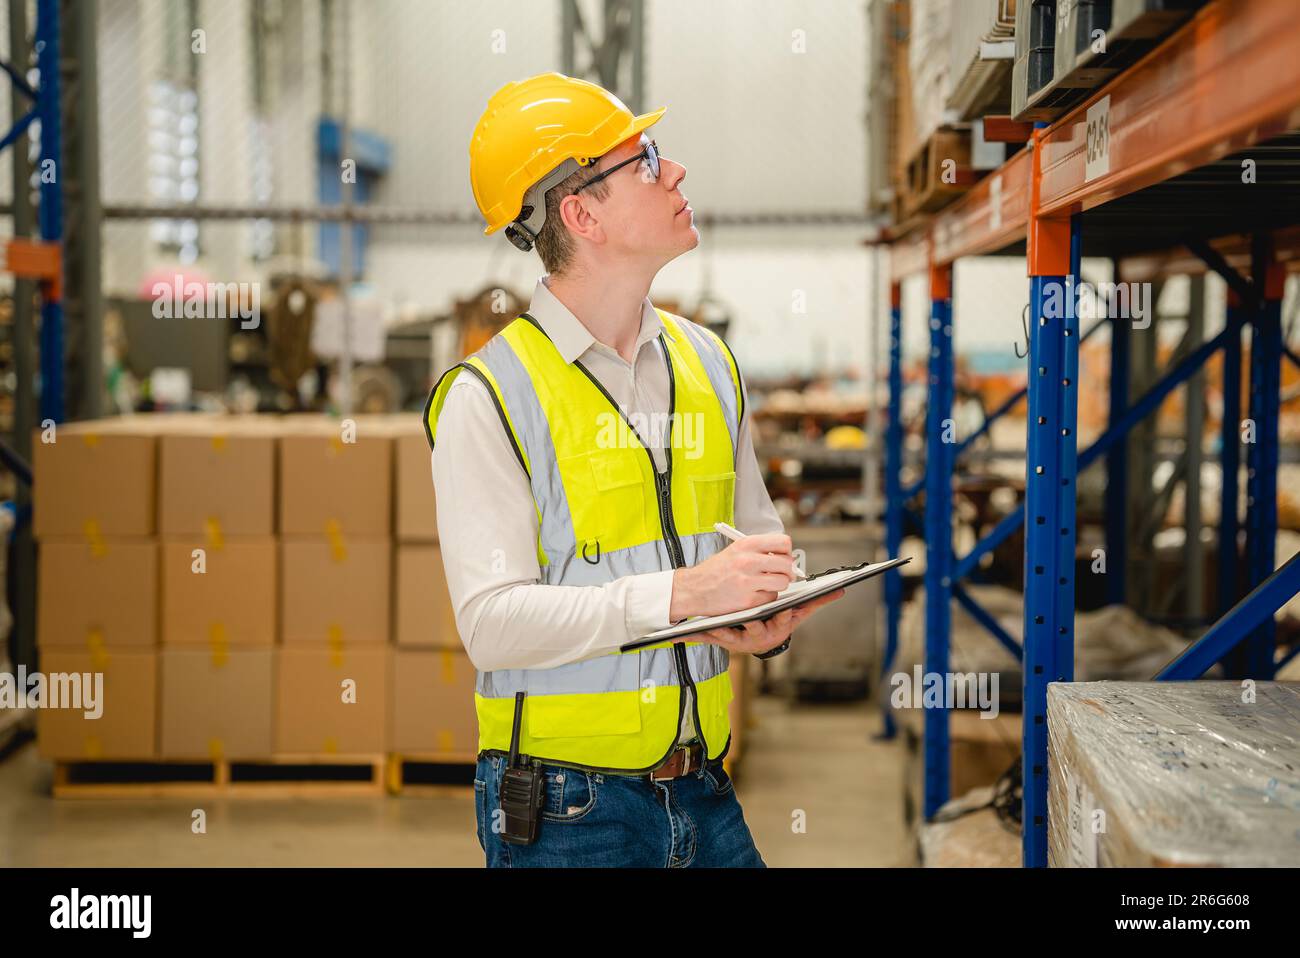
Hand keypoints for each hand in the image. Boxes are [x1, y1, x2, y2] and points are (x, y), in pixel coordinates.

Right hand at [669, 533, 796, 620]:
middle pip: (786, 563)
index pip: (783, 542)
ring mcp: (748, 581)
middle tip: (782, 575)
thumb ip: (757, 551)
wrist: (692, 590)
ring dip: (778, 586)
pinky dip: (766, 598)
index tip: (784, 558)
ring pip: (782, 582)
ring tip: (766, 585)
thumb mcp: (734, 551)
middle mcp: (748, 560)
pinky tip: (754, 595)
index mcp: (746, 544)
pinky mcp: (747, 601)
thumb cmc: (714, 571)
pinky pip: (771, 598)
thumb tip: (784, 556)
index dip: (787, 552)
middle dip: (787, 571)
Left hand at [695, 588, 845, 654]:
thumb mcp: (794, 615)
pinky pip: (709, 637)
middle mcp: (757, 638)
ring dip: (714, 634)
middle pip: (753, 633)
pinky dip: (697, 635)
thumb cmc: (774, 624)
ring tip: (705, 626)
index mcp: (775, 631)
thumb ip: (814, 603)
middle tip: (741, 618)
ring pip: (727, 638)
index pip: (780, 624)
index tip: (783, 611)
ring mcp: (739, 641)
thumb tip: (840, 591)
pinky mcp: (722, 639)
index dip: (781, 619)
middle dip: (748, 626)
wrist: (752, 639)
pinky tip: (682, 633)